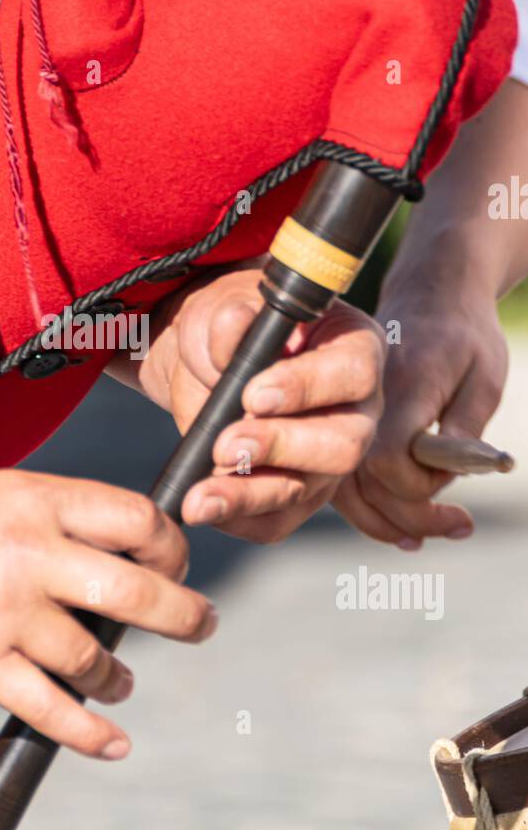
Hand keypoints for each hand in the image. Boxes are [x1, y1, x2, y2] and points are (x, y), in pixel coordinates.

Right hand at [0, 468, 214, 758]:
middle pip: (139, 592)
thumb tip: (109, 550)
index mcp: (38, 501)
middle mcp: (32, 554)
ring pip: (96, 658)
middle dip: (185, 615)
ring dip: (118, 676)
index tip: (175, 566)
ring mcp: (5, 613)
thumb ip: (49, 516)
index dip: (172, 547)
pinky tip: (112, 741)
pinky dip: (90, 732)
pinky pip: (50, 708)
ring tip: (120, 680)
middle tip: (201, 625)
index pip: (139, 519)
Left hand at [134, 267, 384, 542]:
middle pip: (342, 445)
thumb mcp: (225, 308)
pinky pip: (276, 522)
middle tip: (226, 445)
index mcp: (352, 351)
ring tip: (200, 497)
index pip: (352, 374)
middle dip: (280, 447)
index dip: (306, 388)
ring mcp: (326, 461)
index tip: (252, 394)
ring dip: (249, 495)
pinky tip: (204, 509)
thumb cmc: (229, 328)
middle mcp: (352, 411)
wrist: (201, 363)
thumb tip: (235, 326)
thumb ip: (232, 320)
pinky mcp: (297, 496)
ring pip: (305, 490)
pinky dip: (237, 519)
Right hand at [334, 280, 507, 547]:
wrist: (431, 294)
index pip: (391, 464)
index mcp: (400, 390)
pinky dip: (370, 510)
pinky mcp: (343, 425)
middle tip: (462, 525)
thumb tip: (457, 469)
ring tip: (428, 535)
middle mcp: (363, 406)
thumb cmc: (465, 335)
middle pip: (368, 488)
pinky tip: (401, 526)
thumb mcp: (485, 376)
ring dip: (388, 524)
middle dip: (414, 517)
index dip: (423, 488)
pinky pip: (345, 482)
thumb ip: (467, 425)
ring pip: (349, 493)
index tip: (459, 478)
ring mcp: (346, 416)